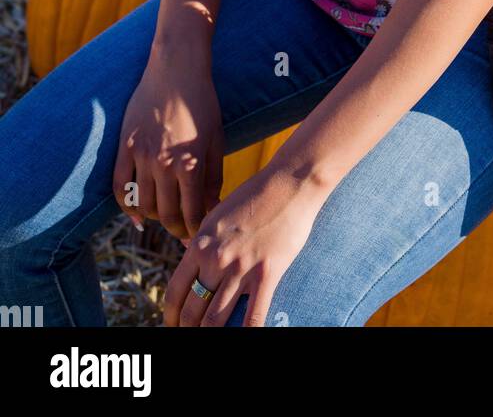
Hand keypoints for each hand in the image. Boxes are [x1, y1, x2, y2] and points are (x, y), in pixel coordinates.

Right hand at [112, 47, 223, 241]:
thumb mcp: (215, 140)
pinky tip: (136, 216)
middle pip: (166, 214)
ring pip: (143, 204)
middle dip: (176, 230)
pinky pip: (118, 186)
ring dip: (154, 218)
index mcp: (189, 163)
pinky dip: (126, 206)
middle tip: (183, 233)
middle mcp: (163, 163)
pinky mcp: (124, 146)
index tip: (198, 236)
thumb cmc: (203, 103)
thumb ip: (213, 178)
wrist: (176, 68)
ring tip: (165, 219)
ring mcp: (141, 155)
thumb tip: (212, 209)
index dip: (195, 230)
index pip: (191, 213)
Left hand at [162, 161, 327, 326]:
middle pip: (192, 310)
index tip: (172, 323)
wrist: (288, 184)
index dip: (171, 314)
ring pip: (215, 319)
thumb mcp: (218, 214)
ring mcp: (240, 269)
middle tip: (188, 336)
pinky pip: (253, 315)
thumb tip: (191, 253)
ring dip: (208, 335)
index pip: (175, 290)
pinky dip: (246, 333)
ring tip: (207, 340)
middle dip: (186, 329)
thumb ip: (204, 238)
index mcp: (200, 243)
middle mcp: (215, 259)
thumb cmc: (255, 195)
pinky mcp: (266, 274)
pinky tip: (244, 337)